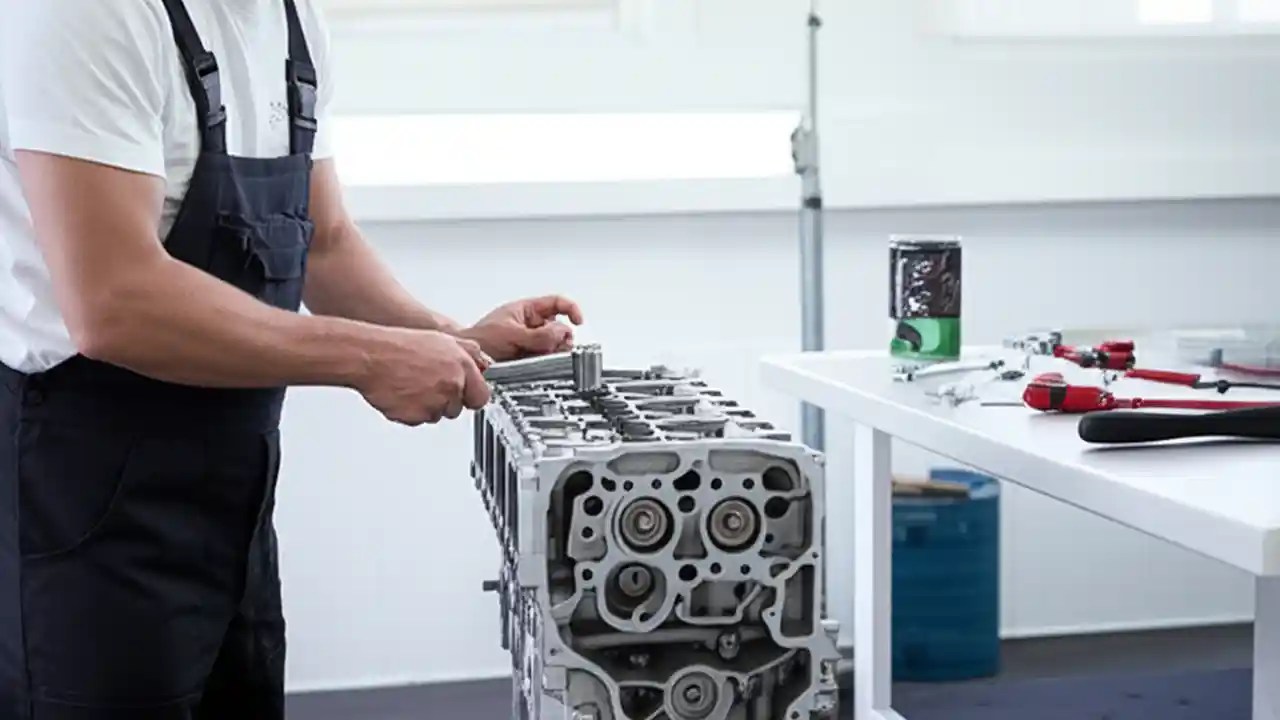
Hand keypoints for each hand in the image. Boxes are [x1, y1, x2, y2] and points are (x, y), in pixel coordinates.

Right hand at [357, 329, 492, 424]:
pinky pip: (418, 420)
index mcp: (461, 366)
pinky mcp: (415, 416)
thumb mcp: (442, 339)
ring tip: (412, 384)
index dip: (470, 396)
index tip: (464, 394)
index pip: (481, 396)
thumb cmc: (401, 346)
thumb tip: (484, 363)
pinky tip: (403, 392)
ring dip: (427, 405)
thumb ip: (468, 353)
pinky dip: (411, 411)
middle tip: (427, 384)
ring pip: (437, 415)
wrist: (371, 356)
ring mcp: (434, 402)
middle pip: (456, 408)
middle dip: (446, 400)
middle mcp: (451, 385)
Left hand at [459, 294, 584, 361]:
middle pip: (559, 327)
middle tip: (556, 348)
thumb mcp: (512, 335)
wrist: (467, 359)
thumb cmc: (480, 340)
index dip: (571, 310)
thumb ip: (539, 335)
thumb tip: (563, 332)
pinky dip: (546, 362)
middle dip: (561, 338)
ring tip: (541, 357)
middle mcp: (530, 324)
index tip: (578, 322)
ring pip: (554, 345)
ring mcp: (530, 341)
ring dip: (553, 352)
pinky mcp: (528, 357)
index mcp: (526, 310)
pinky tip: (536, 364)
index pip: (556, 303)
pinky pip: (545, 358)